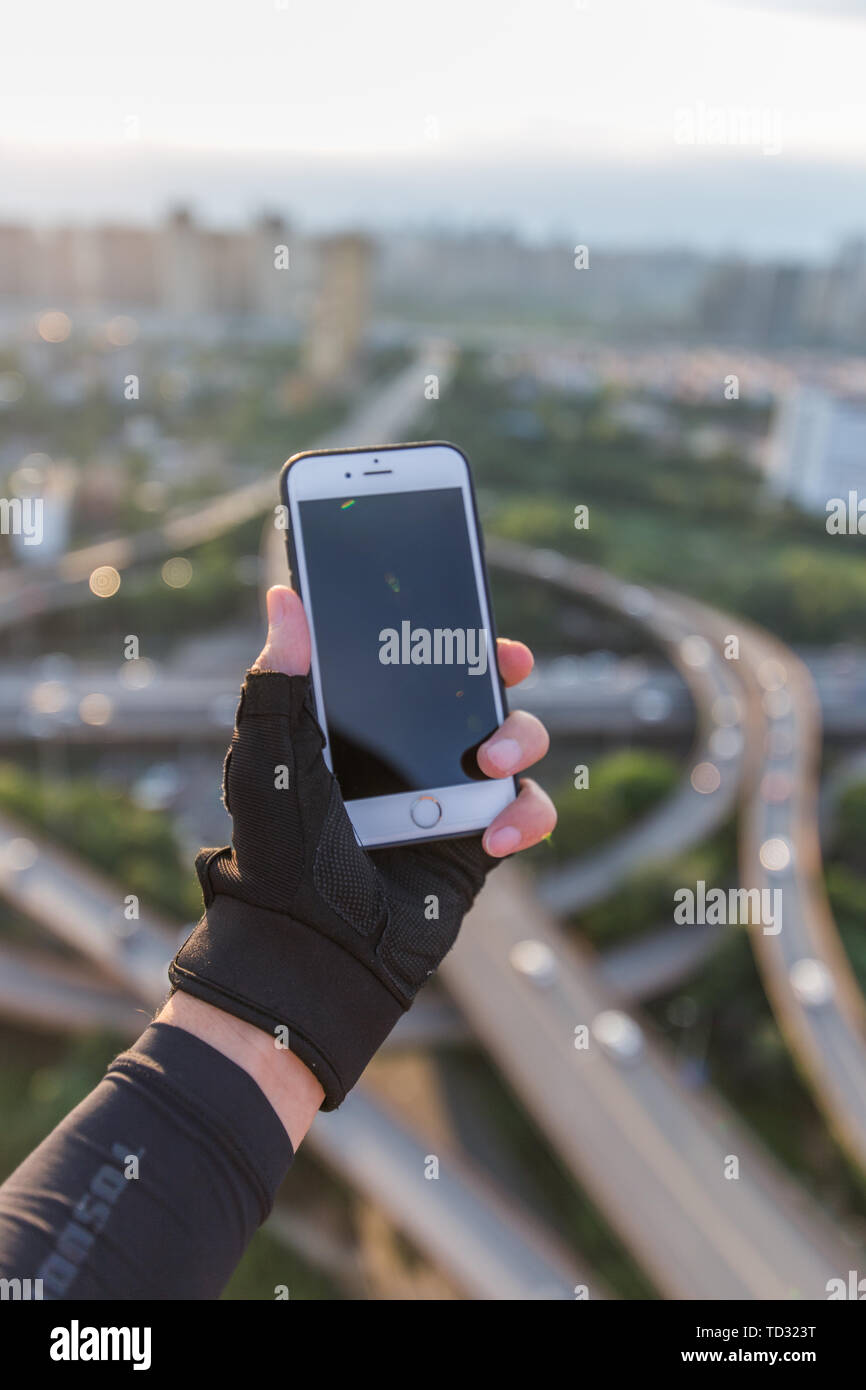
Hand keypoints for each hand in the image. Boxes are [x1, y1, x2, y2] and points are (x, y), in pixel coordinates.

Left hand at [164, 586, 555, 1142]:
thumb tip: (285, 599)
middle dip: (499, 677)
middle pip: (476, 696)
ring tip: (488, 765)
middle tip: (505, 668)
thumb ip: (278, 682)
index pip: (411, 666)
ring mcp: (449, 798)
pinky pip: (528, 812)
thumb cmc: (279, 856)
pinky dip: (526, 816)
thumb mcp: (269, 759)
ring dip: (519, 739)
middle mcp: (409, 756)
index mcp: (360, 728)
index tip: (463, 615)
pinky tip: (495, 835)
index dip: (444, 636)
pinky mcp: (477, 844)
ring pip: (516, 747)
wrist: (314, 951)